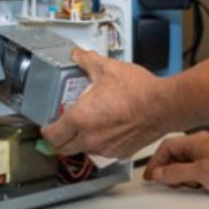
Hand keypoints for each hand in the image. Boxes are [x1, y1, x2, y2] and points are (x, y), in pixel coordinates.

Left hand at [39, 49, 171, 159]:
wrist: (162, 106)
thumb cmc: (137, 91)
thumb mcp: (107, 68)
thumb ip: (87, 61)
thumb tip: (78, 55)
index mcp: (80, 119)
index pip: (52, 136)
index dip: (46, 131)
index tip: (47, 125)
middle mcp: (90, 138)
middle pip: (63, 149)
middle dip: (59, 139)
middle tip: (62, 127)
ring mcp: (105, 148)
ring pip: (83, 150)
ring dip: (80, 141)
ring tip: (87, 124)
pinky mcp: (120, 152)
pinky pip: (102, 152)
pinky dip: (100, 143)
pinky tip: (106, 128)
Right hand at [145, 133, 208, 204]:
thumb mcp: (200, 174)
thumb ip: (176, 172)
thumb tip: (158, 173)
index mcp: (196, 141)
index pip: (167, 146)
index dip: (156, 161)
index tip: (151, 175)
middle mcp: (201, 146)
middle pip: (173, 155)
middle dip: (169, 170)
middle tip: (167, 182)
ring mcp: (207, 156)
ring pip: (182, 164)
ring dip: (180, 176)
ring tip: (187, 185)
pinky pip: (192, 171)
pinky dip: (190, 180)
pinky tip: (196, 187)